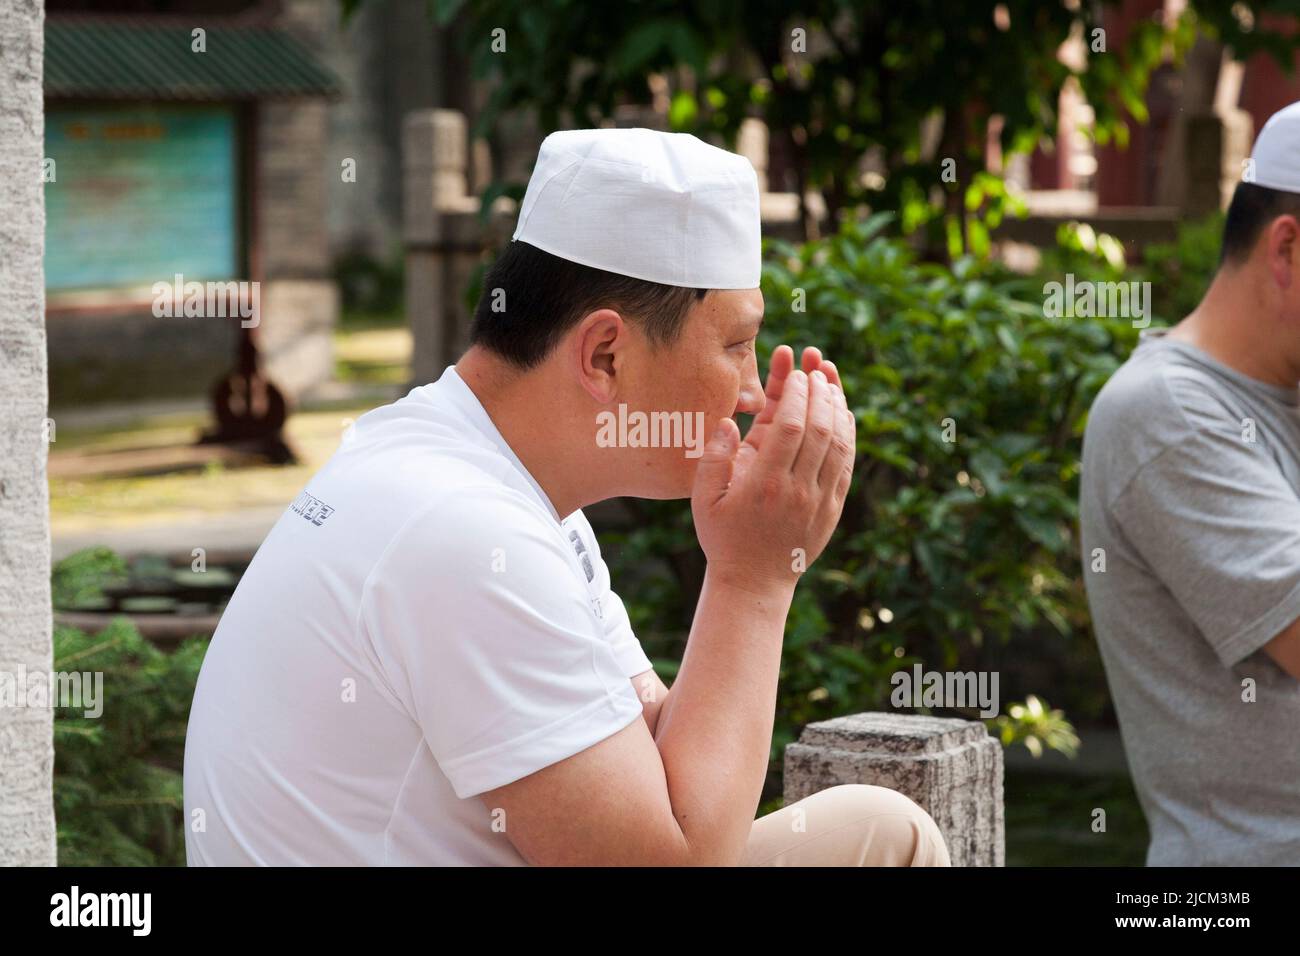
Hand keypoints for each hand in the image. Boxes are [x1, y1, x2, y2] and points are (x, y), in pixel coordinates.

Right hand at [691, 345, 855, 590]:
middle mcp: (797, 491)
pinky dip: (848, 434)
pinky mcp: (832, 508)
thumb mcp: (704, 500)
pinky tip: (843, 413)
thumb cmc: (723, 538)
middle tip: (814, 368)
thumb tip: (729, 421)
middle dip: (819, 393)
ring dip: (837, 408)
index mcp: (764, 485)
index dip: (796, 395)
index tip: (795, 373)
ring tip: (830, 382)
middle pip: (818, 429)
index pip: (790, 428)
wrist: (754, 583)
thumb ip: (713, 458)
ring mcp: (819, 500)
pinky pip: (846, 464)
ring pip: (838, 444)